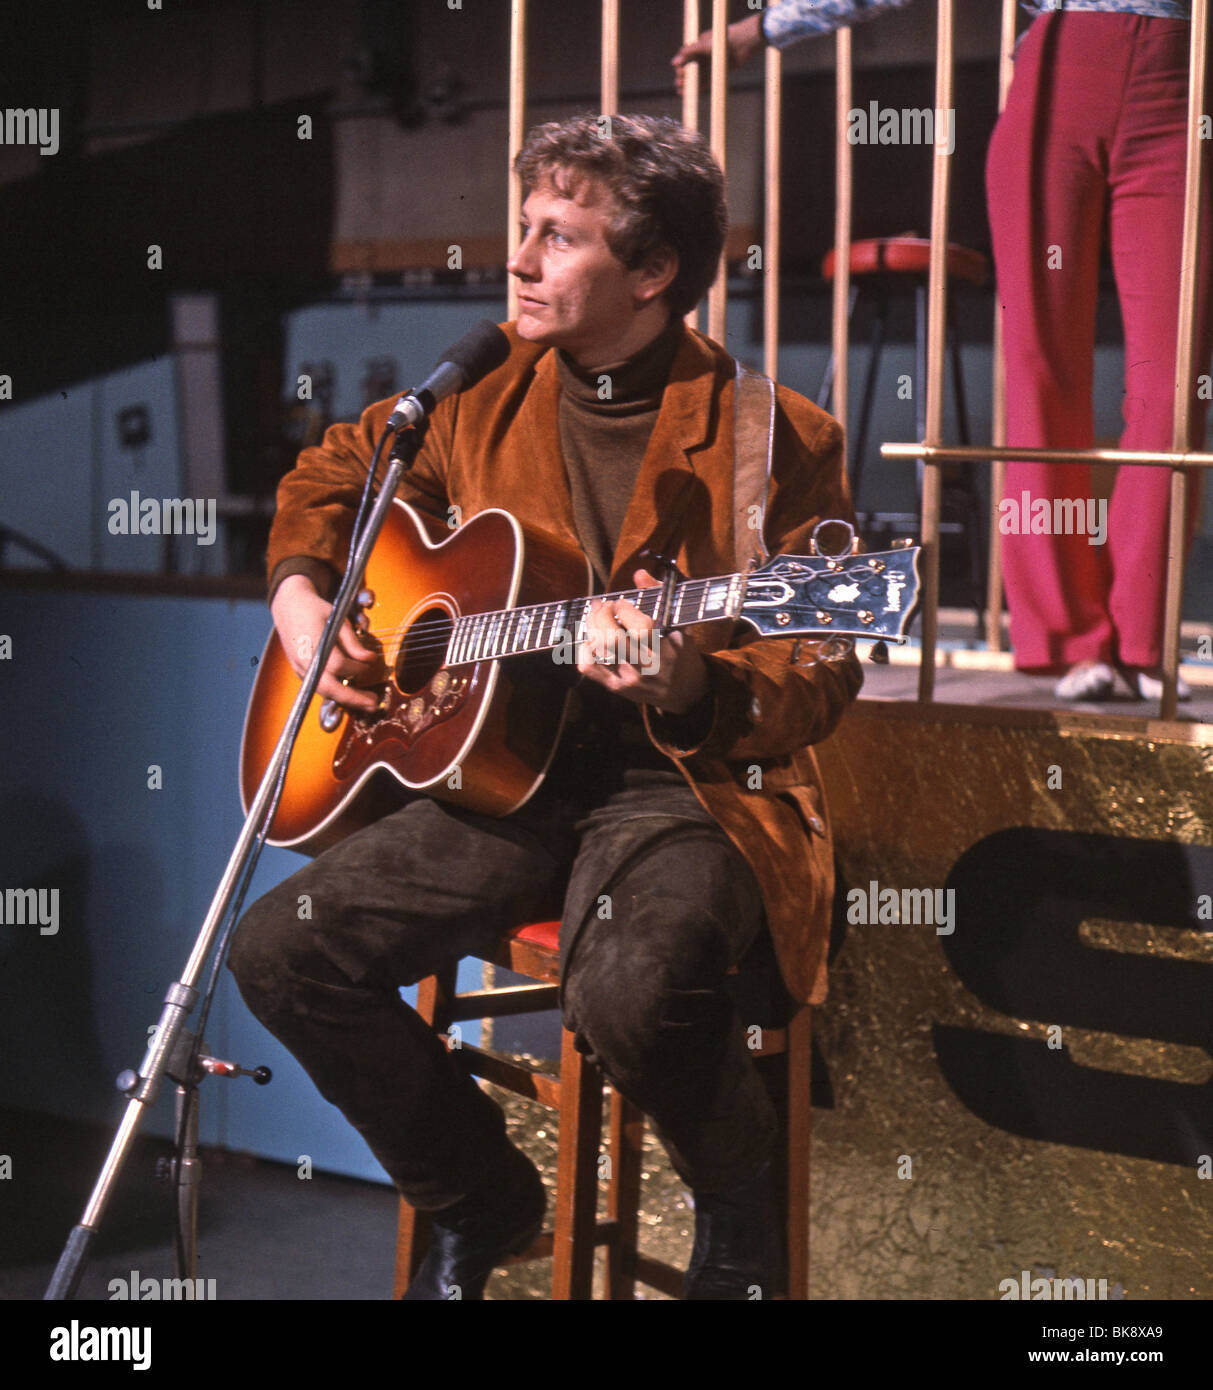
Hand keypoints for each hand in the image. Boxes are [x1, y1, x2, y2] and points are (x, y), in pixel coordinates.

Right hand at [270, 573, 384, 712]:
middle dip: (354, 699)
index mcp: (313, 646)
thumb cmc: (315, 610)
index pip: (339, 665)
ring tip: (366, 702)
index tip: (372, 660)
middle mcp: (304, 662)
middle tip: (374, 703)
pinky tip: (351, 693)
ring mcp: (300, 670)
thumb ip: (353, 643)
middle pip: (330, 688)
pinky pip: (320, 687)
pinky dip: (336, 692)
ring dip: (346, 699)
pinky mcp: (301, 672)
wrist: (289, 606)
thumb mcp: (338, 620)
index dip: (359, 666)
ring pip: (325, 692)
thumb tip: (369, 659)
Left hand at [577, 569, 708, 713]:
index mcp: (664, 649)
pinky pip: (589, 669)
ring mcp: (628, 678)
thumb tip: (639, 574)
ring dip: (591, 628)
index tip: (621, 601)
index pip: (639, 626)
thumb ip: (661, 596)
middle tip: (602, 605)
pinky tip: (591, 641)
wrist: (685, 693)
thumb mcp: (680, 624)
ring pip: (599, 651)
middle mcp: (645, 666)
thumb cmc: (683, 653)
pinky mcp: (616, 687)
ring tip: (594, 617)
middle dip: (602, 615)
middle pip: (612, 638)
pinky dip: (584, 651)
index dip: (624, 608)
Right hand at [671, 14, 763, 95]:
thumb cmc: (722, 40)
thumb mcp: (703, 44)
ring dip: (688, 85)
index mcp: (698, 47)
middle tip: (679, 83)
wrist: (742, 43)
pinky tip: (691, 94)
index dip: (680, 66)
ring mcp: (710, 65)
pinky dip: (698, 88)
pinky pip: (705, 82)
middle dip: (682, 76)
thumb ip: (688, 52)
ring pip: (696, 77)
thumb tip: (673, 62)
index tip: (679, 72)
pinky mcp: (716, 73)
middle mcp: (703, 56)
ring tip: (681, 91)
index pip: (684, 58)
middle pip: (689, 68)